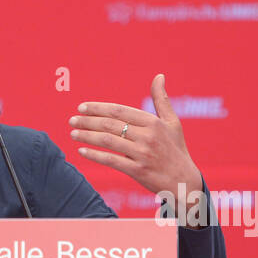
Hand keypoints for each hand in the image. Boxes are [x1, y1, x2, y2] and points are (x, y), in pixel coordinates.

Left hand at [68, 73, 205, 225]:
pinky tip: (81, 151)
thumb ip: (161, 99)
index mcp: (153, 122)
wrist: (185, 182)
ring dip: (87, 136)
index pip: (119, 111)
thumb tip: (159, 76)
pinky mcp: (138, 171)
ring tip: (73, 133)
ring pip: (108, 141)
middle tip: (72, 120)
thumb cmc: (176, 149)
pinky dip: (94, 155)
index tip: (81, 107)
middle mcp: (147, 136)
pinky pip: (111, 160)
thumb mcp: (172, 122)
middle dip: (88, 121)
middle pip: (110, 124)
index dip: (98, 108)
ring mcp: (142, 154)